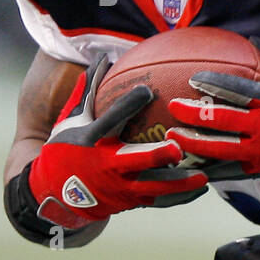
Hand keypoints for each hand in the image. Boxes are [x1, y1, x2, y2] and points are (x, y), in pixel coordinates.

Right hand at [28, 55, 207, 229]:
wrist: (55, 194)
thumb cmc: (66, 148)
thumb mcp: (69, 119)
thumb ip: (87, 90)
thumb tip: (103, 58)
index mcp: (92, 139)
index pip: (112, 119)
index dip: (128, 105)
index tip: (148, 91)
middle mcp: (107, 164)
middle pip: (136, 161)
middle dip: (157, 156)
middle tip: (178, 148)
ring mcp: (120, 187)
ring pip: (153, 186)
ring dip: (179, 182)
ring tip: (204, 175)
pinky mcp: (130, 202)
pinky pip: (158, 201)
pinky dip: (179, 197)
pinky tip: (200, 189)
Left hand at [168, 39, 259, 179]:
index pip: (236, 90)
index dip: (212, 83)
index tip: (193, 79)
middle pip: (221, 119)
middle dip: (193, 113)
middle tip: (174, 108)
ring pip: (222, 147)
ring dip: (196, 142)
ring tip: (176, 137)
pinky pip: (235, 168)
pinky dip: (215, 167)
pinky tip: (198, 167)